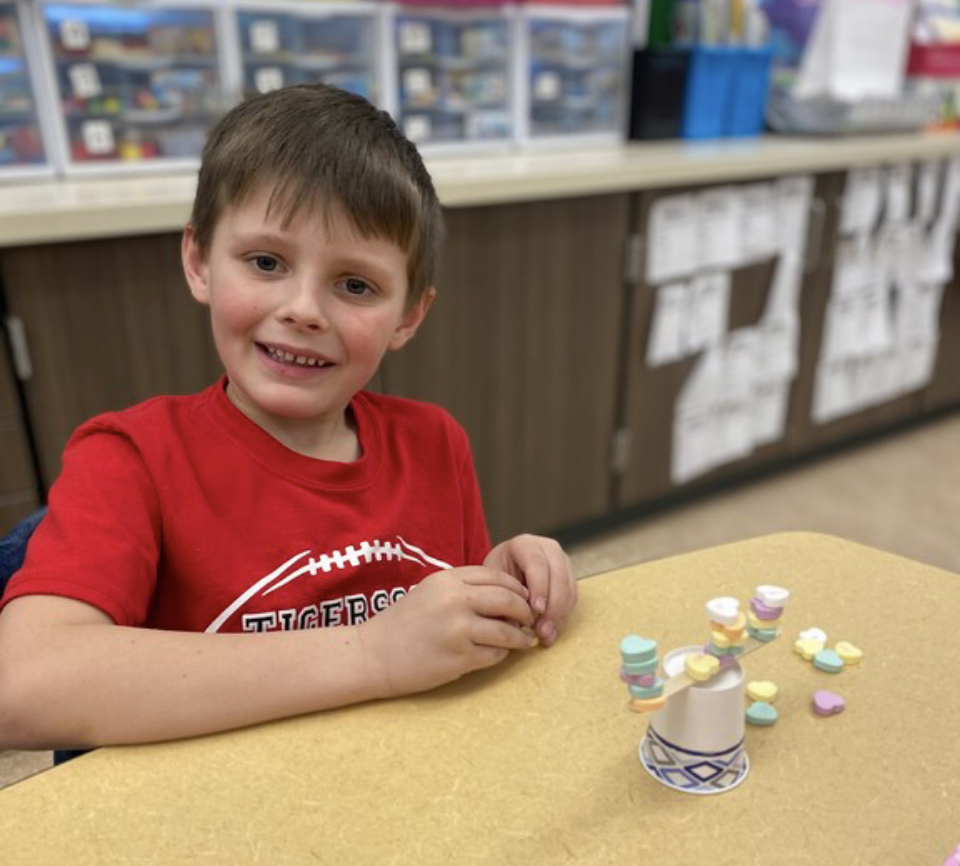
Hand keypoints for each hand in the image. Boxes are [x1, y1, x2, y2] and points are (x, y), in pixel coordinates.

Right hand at [360, 566, 536, 698]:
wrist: (373, 654)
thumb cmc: (403, 623)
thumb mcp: (431, 593)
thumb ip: (465, 590)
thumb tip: (508, 597)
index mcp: (448, 580)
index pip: (497, 576)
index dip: (517, 588)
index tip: (525, 598)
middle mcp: (455, 600)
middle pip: (508, 599)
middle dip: (525, 610)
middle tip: (530, 619)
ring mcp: (457, 629)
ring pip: (507, 630)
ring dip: (520, 636)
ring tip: (524, 640)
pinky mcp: (458, 657)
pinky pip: (495, 654)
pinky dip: (503, 654)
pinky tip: (500, 653)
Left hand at [483, 535, 576, 646]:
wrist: (506, 566)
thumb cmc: (497, 572)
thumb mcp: (493, 580)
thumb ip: (503, 597)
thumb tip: (516, 626)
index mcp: (525, 544)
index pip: (537, 564)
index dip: (539, 587)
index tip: (537, 610)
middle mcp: (548, 548)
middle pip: (558, 576)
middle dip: (552, 607)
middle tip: (542, 631)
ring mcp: (562, 561)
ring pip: (569, 588)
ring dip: (559, 615)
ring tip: (546, 636)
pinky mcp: (570, 576)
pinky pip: (573, 597)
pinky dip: (564, 616)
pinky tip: (552, 632)